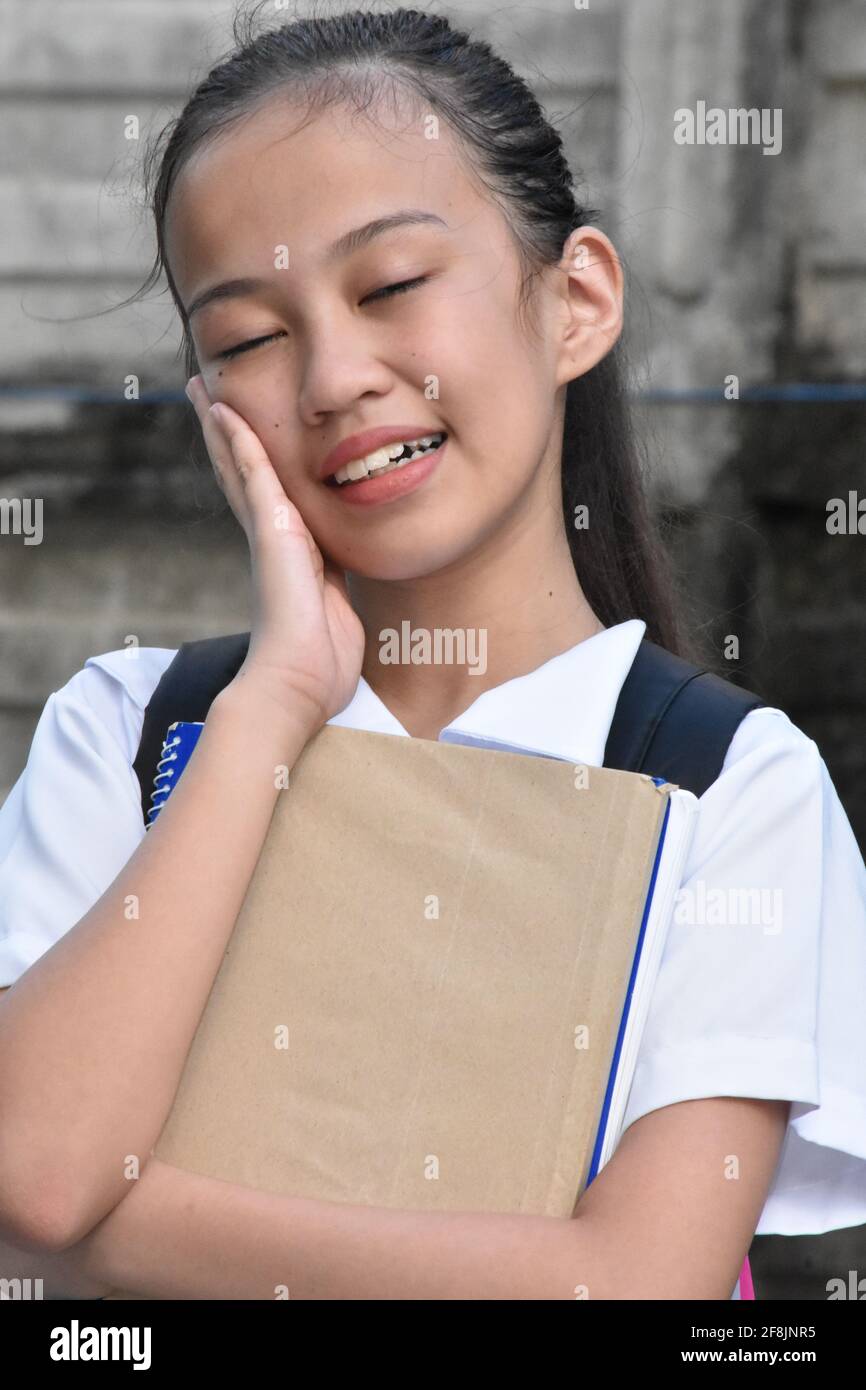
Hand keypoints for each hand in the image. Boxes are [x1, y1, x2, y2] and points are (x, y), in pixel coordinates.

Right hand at [185, 376, 365, 732]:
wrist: (297, 686)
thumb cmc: (319, 664)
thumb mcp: (336, 610)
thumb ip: (336, 583)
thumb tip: (343, 575)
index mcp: (290, 555)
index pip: (269, 499)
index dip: (255, 466)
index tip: (245, 438)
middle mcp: (272, 539)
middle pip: (241, 475)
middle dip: (225, 436)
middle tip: (206, 396)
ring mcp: (268, 534)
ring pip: (239, 467)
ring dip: (221, 425)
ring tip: (202, 388)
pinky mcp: (272, 533)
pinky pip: (254, 476)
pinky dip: (239, 442)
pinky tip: (224, 410)